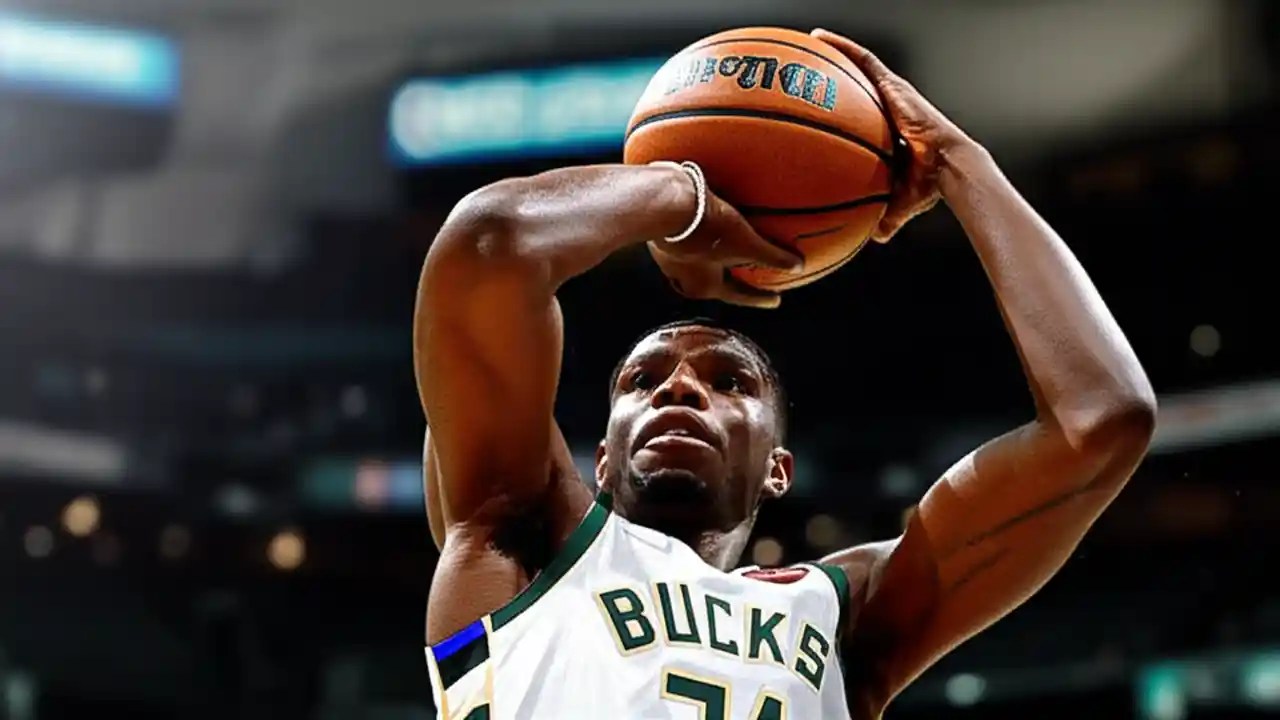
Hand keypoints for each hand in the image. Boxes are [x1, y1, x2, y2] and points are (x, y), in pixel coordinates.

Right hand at [648, 177, 801, 308]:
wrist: (664, 204)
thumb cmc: (706, 229)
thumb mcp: (746, 243)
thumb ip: (772, 257)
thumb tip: (797, 266)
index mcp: (705, 287)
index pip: (740, 295)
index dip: (760, 297)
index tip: (775, 300)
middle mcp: (684, 278)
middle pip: (714, 283)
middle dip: (731, 280)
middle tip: (747, 275)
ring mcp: (670, 258)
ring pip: (697, 264)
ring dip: (712, 258)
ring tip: (725, 248)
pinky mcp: (661, 237)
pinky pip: (686, 243)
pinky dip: (698, 239)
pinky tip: (704, 226)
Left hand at [812, 29, 976, 241]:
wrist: (950, 167)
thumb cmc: (930, 184)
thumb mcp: (901, 202)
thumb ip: (887, 215)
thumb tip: (877, 237)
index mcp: (893, 131)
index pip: (867, 116)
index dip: (849, 109)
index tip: (828, 107)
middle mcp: (891, 108)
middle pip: (860, 86)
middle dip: (837, 75)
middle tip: (810, 71)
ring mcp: (893, 94)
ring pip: (859, 65)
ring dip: (835, 51)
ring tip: (810, 43)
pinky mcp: (893, 85)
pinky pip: (863, 60)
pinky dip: (842, 47)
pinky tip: (819, 38)